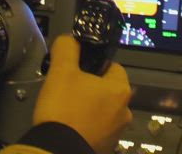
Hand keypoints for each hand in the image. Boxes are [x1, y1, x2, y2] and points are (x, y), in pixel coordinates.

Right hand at [33, 34, 131, 153]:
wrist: (57, 150)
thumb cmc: (63, 109)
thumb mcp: (61, 71)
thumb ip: (67, 48)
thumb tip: (70, 39)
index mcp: (120, 90)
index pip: (113, 66)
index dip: (94, 63)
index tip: (77, 68)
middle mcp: (124, 112)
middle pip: (108, 90)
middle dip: (90, 88)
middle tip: (68, 87)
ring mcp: (116, 133)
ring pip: (102, 111)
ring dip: (88, 108)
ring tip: (66, 108)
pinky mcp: (104, 148)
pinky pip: (96, 130)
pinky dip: (85, 126)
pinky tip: (69, 125)